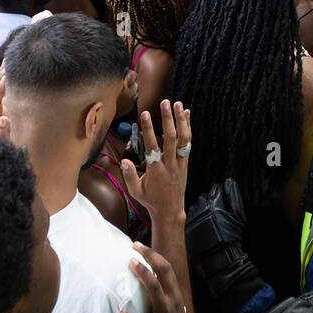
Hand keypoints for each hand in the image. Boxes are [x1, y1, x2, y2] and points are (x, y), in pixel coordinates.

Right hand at [116, 242, 191, 312]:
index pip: (154, 285)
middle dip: (150, 254)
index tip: (131, 260)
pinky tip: (150, 260)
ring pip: (170, 269)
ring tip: (141, 248)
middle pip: (165, 269)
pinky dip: (160, 263)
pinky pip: (171, 274)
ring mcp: (178, 294)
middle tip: (135, 245)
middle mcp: (174, 298)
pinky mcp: (179, 293)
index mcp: (165, 308)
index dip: (142, 271)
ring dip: (156, 256)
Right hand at [120, 100, 190, 220]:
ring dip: (181, 120)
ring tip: (178, 104)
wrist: (170, 210)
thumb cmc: (151, 200)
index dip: (149, 129)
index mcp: (156, 170)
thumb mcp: (135, 191)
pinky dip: (188, 128)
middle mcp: (169, 164)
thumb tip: (124, 160)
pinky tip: (187, 114)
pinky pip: (188, 143)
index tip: (145, 114)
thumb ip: (130, 175)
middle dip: (168, 119)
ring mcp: (179, 162)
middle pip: (170, 138)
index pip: (152, 146)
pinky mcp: (185, 162)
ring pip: (183, 139)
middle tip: (165, 102)